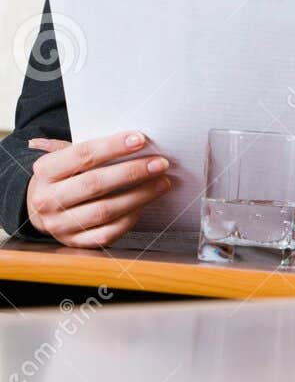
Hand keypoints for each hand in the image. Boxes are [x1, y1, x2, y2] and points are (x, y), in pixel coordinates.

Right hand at [24, 131, 170, 247]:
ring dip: (139, 195)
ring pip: (104, 210)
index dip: (112, 146)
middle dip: (132, 172)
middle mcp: (47, 200)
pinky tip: (145, 205)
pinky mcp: (75, 242)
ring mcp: (60, 224)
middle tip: (160, 163)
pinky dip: (130, 218)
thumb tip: (137, 139)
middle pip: (95, 184)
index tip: (141, 139)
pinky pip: (107, 233)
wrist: (44, 209)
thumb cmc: (68, 176)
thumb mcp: (69, 157)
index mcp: (45, 172)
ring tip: (163, 182)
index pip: (82, 155)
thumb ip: (94, 149)